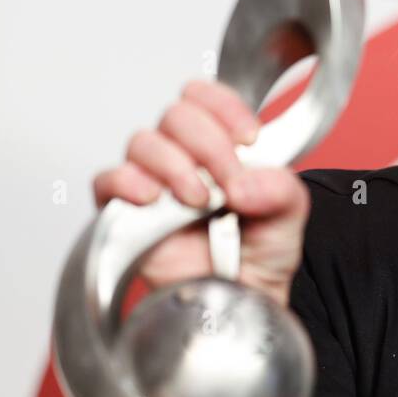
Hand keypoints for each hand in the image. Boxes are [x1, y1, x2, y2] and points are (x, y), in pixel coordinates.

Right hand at [92, 79, 309, 305]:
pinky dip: (127, 183)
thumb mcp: (290, 215)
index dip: (226, 108)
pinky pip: (108, 181)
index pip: (208, 97)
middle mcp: (185, 156)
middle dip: (209, 145)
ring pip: (144, 142)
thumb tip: (246, 182)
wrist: (243, 299)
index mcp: (223, 144)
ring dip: (176, 166)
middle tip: (228, 183)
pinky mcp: (126, 213)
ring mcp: (154, 182)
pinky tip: (154, 199)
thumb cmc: (261, 253)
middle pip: (177, 114)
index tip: (250, 138)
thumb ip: (281, 189)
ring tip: (199, 201)